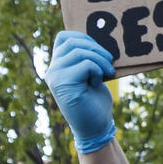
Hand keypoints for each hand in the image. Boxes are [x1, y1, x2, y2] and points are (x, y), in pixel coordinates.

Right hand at [46, 30, 118, 153]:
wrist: (95, 126)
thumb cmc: (95, 100)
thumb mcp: (91, 73)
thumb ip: (87, 57)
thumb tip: (100, 39)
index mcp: (58, 65)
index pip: (64, 37)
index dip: (83, 37)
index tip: (100, 50)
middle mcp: (52, 70)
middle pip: (72, 42)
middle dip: (96, 48)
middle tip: (110, 61)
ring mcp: (55, 77)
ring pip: (79, 52)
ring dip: (99, 59)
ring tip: (108, 71)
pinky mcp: (63, 84)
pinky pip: (84, 64)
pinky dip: (97, 69)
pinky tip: (98, 81)